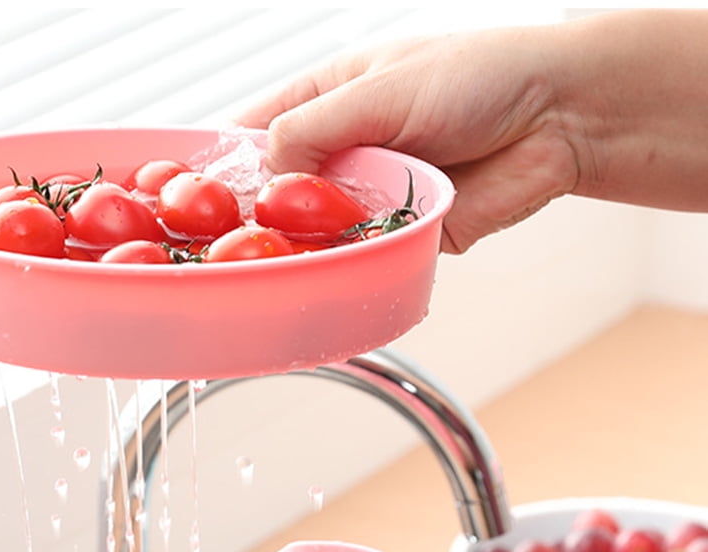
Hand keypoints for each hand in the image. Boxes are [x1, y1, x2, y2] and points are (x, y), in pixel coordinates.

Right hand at [234, 24, 578, 253]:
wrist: (558, 119)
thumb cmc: (478, 76)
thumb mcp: (381, 87)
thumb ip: (316, 128)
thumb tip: (266, 170)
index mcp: (326, 102)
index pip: (255, 133)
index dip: (222, 163)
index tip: (193, 195)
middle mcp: (340, 154)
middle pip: (278, 194)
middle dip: (257, 218)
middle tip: (232, 243)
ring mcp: (366, 198)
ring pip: (314, 235)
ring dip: (300, 247)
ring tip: (274, 262)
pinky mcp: (398, 236)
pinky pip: (359, 260)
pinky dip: (344, 269)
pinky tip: (323, 276)